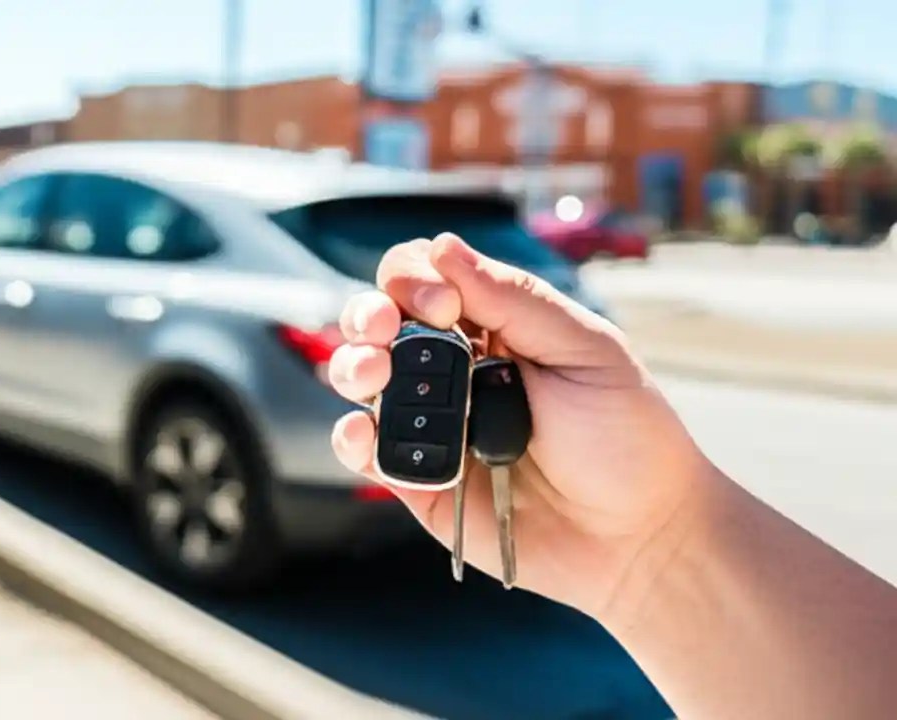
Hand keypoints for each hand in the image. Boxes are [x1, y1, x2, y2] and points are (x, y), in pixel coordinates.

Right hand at [328, 233, 714, 618]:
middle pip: (378, 321)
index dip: (414, 279)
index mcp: (492, 326)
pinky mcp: (420, 482)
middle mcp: (452, 369)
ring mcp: (432, 425)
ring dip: (353, 365)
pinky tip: (365, 430)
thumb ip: (514, 300)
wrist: (640, 537)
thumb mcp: (587, 351)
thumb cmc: (628, 436)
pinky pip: (365, 452)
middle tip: (385, 328)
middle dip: (367, 314)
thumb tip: (442, 246)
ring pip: (360, 380)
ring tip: (374, 374)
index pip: (424, 278)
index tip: (443, 305)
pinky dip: (352, 436)